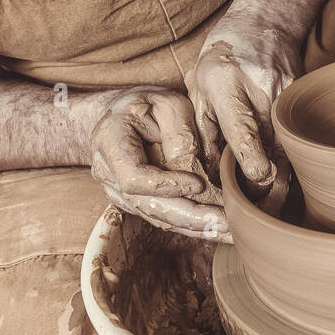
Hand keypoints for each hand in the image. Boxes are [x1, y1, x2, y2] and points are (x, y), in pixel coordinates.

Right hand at [86, 86, 229, 241]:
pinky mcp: (133, 202)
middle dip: (188, 217)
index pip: (133, 177)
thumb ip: (180, 135)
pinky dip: (189, 223)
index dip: (166, 186)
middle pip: (147, 205)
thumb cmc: (148, 104)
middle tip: (224, 221)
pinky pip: (161, 217)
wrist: (124, 113)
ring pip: (156, 216)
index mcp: (110, 141)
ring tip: (227, 229)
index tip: (198, 184)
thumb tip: (194, 173)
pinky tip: (215, 227)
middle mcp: (107, 172)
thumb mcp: (167, 104)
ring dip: (193, 226)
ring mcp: (117, 191)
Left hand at [184, 13, 300, 211]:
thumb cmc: (222, 59)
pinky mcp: (302, 99)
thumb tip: (206, 174)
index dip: (250, 153)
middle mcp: (261, 88)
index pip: (242, 124)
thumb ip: (203, 132)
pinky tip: (281, 179)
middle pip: (271, 144)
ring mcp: (287, 92)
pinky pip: (296, 138)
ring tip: (269, 205)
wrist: (264, 22)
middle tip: (257, 211)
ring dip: (280, 176)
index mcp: (226, 83)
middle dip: (266, 182)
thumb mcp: (199, 90)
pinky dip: (289, 160)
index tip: (258, 176)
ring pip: (288, 146)